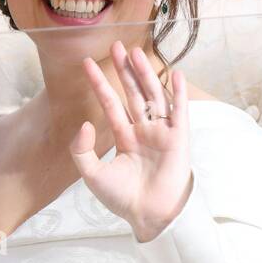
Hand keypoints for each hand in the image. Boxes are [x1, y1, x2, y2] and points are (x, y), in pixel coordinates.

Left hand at [69, 41, 192, 242]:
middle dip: (124, 70)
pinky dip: (178, 92)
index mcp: (125, 138)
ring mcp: (162, 133)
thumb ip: (82, 150)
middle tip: (115, 46)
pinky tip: (175, 73)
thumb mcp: (92, 174)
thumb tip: (84, 123)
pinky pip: (179, 111)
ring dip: (145, 74)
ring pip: (153, 96)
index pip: (111, 104)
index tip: (87, 64)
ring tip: (135, 52)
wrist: (150, 215)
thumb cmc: (123, 199)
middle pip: (133, 93)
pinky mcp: (179, 138)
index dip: (100, 84)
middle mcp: (144, 131)